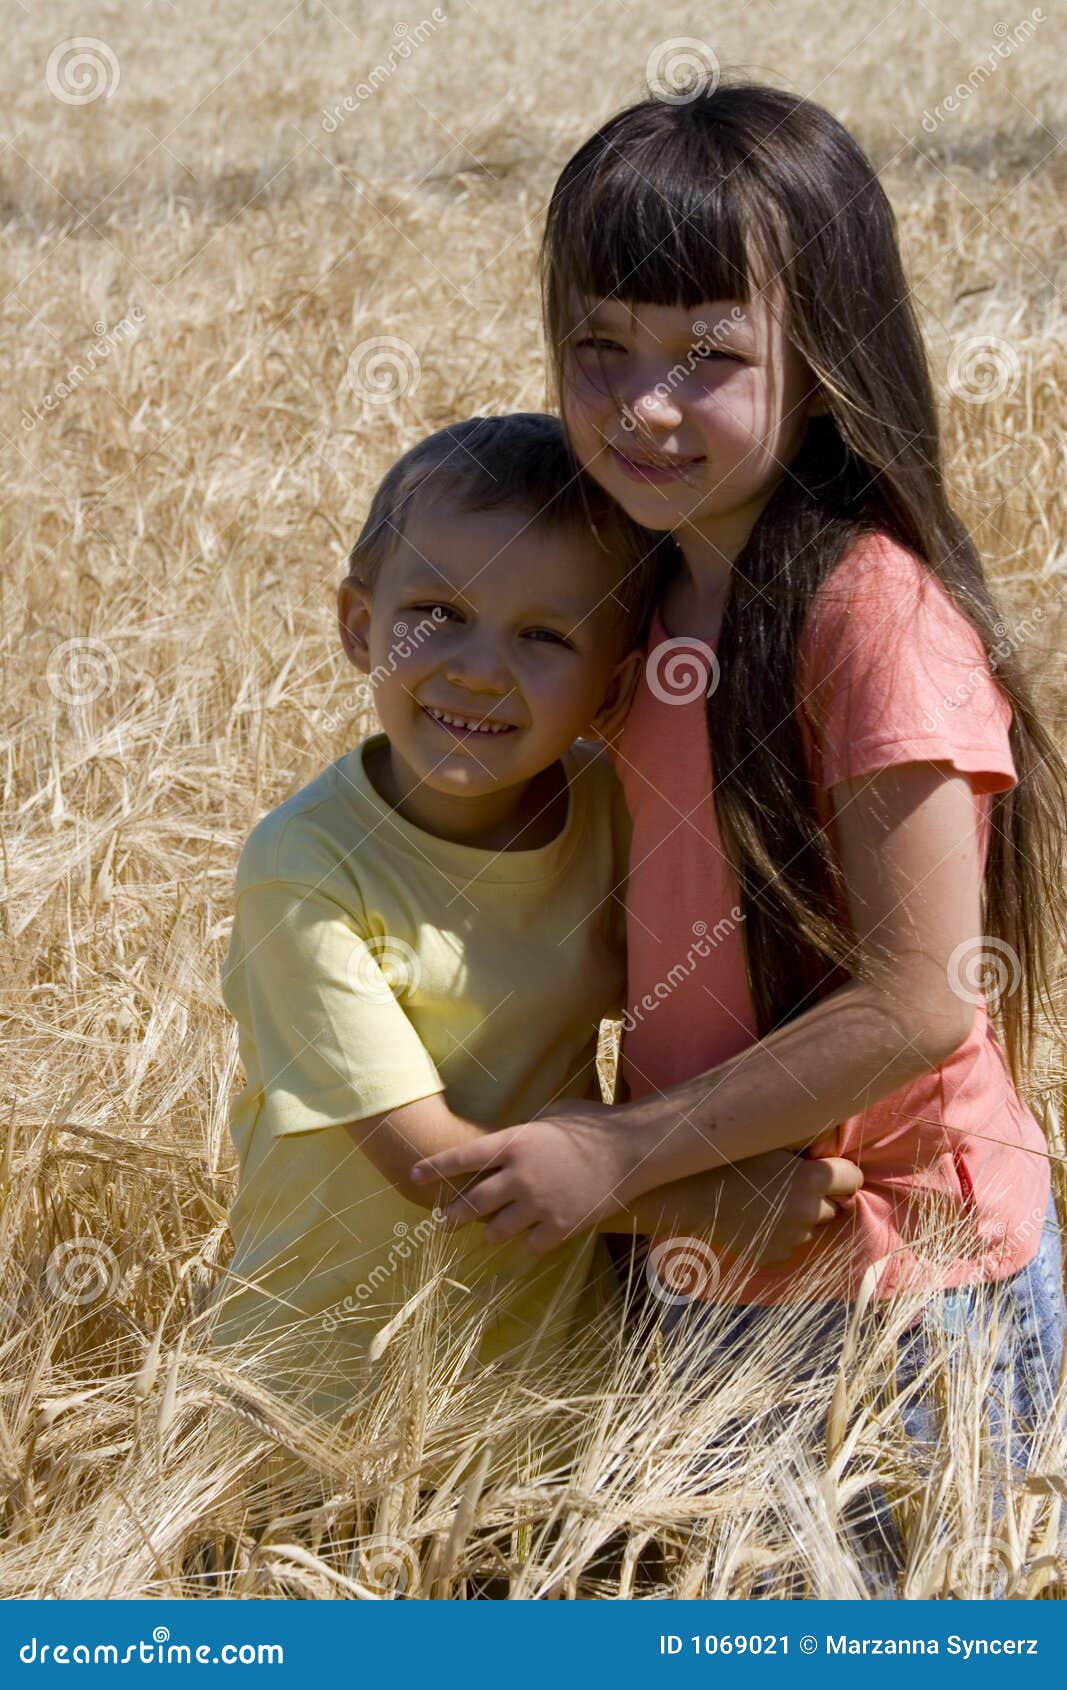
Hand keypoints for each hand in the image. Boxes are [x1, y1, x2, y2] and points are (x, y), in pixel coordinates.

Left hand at [409, 1102, 631, 1255]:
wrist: (631, 1150)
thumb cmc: (592, 1125)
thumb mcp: (551, 1115)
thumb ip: (523, 1131)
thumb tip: (506, 1140)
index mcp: (514, 1143)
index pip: (461, 1158)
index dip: (434, 1169)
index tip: (413, 1176)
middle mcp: (519, 1176)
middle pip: (470, 1204)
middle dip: (451, 1216)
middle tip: (443, 1222)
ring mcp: (539, 1204)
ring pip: (496, 1231)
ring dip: (492, 1231)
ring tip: (493, 1229)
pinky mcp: (560, 1226)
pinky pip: (530, 1245)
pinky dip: (529, 1242)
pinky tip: (533, 1236)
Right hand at [707, 1150, 862, 1266]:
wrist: (692, 1194)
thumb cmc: (731, 1157)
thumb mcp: (773, 1141)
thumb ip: (806, 1143)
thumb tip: (833, 1136)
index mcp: (813, 1180)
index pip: (854, 1179)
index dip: (842, 1173)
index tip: (826, 1170)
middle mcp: (809, 1211)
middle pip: (833, 1206)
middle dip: (818, 1197)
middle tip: (789, 1186)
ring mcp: (793, 1237)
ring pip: (810, 1227)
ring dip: (798, 1217)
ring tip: (767, 1202)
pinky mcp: (775, 1256)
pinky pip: (788, 1245)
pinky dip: (779, 1235)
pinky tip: (757, 1220)